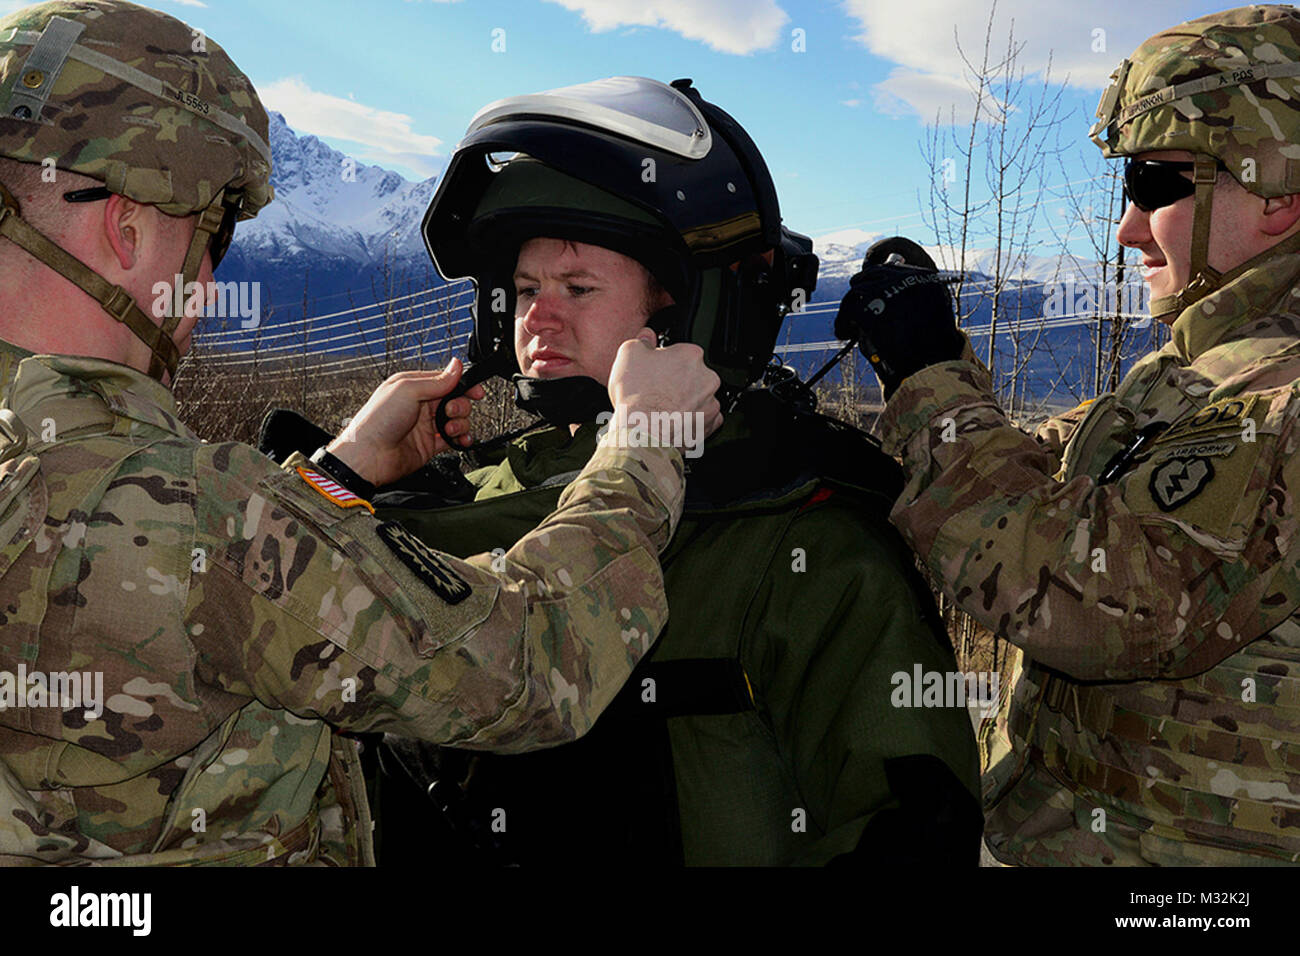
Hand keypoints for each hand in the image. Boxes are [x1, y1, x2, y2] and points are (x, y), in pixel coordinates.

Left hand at [327, 358, 485, 486]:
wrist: (369, 456)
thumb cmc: (377, 421)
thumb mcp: (407, 390)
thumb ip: (436, 380)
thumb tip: (456, 366)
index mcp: (413, 387)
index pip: (445, 381)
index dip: (462, 385)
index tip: (475, 391)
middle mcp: (420, 405)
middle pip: (454, 400)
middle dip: (460, 405)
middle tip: (451, 411)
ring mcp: (425, 426)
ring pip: (456, 420)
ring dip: (460, 423)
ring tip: (449, 429)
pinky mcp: (429, 445)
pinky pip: (453, 440)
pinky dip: (461, 439)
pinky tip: (461, 440)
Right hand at [607, 329, 723, 442]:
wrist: (643, 433)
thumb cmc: (637, 396)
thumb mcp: (628, 354)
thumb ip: (642, 341)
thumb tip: (647, 337)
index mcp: (691, 355)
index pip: (680, 353)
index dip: (664, 363)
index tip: (654, 372)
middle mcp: (707, 377)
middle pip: (692, 375)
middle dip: (677, 382)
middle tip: (657, 391)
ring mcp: (711, 402)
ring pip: (699, 396)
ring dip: (686, 401)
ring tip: (664, 409)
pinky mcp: (710, 423)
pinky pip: (705, 418)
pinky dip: (693, 419)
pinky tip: (675, 420)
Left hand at [833, 236, 961, 397]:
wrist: (931, 364)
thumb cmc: (932, 344)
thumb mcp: (934, 309)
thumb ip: (915, 292)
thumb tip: (895, 270)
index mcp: (922, 277)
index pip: (891, 268)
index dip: (876, 280)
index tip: (868, 291)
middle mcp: (904, 279)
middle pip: (870, 275)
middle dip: (860, 292)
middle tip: (854, 309)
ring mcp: (886, 292)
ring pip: (856, 290)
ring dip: (849, 307)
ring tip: (847, 323)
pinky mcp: (870, 308)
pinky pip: (848, 309)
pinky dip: (843, 322)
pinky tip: (844, 332)